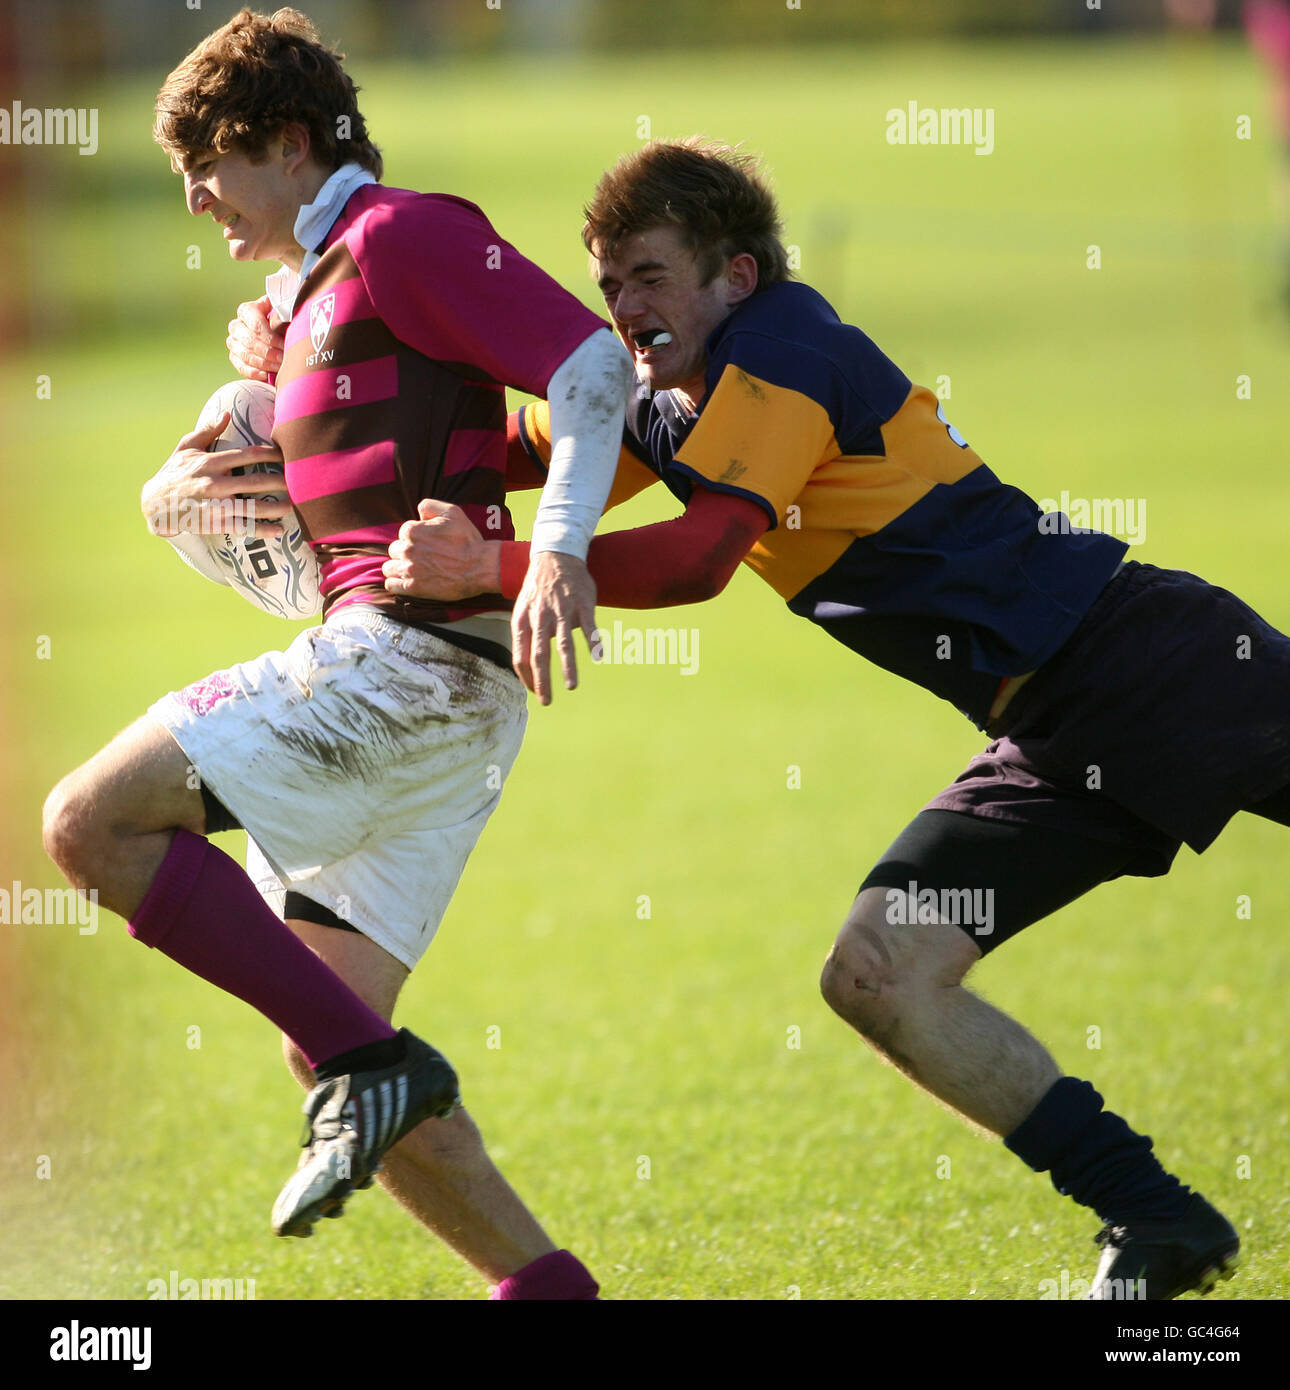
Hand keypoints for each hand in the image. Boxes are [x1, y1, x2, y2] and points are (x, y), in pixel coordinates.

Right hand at [141, 414, 291, 539]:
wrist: (154, 504)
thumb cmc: (174, 472)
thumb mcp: (186, 448)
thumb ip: (208, 431)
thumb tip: (227, 413)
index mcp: (211, 462)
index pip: (248, 455)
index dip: (271, 453)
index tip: (288, 453)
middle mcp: (215, 483)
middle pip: (256, 481)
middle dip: (281, 481)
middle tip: (300, 481)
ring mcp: (215, 505)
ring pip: (253, 506)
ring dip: (276, 507)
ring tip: (295, 506)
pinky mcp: (215, 523)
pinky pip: (243, 527)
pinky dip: (262, 530)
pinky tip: (279, 531)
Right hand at [227, 294, 284, 381]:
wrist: (276, 333)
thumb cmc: (281, 321)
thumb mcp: (282, 311)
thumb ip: (282, 308)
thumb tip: (287, 306)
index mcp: (246, 311)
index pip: (255, 324)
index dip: (270, 336)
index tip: (284, 344)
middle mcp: (236, 326)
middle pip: (249, 341)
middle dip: (269, 352)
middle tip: (284, 359)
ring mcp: (233, 342)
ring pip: (245, 355)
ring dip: (264, 363)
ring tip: (279, 368)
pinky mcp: (234, 357)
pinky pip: (241, 367)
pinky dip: (254, 373)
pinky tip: (267, 375)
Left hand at [383, 499, 499, 600]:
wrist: (479, 567)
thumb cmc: (468, 540)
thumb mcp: (453, 512)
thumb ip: (430, 506)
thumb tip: (418, 512)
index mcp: (412, 530)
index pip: (403, 533)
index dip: (416, 538)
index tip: (428, 544)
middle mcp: (407, 549)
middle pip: (394, 550)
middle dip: (406, 553)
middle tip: (423, 558)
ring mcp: (409, 569)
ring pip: (389, 568)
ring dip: (398, 568)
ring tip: (412, 571)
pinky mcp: (413, 587)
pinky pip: (391, 585)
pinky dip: (397, 584)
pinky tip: (407, 582)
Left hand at [512, 551, 598, 705]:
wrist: (556, 555)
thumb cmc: (539, 589)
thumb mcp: (523, 609)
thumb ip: (526, 636)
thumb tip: (528, 667)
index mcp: (523, 620)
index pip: (520, 656)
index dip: (527, 678)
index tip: (535, 691)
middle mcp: (540, 617)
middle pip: (538, 655)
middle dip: (542, 682)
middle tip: (546, 701)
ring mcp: (562, 610)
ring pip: (563, 644)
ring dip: (568, 667)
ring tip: (571, 686)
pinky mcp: (582, 604)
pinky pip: (588, 627)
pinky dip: (594, 642)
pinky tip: (598, 657)